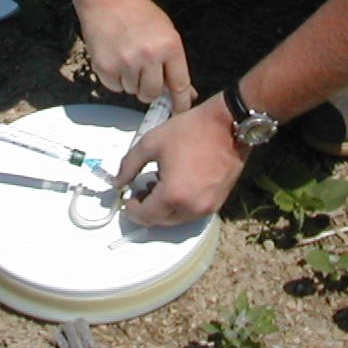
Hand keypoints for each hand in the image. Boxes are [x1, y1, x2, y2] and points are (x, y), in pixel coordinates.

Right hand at [77, 0, 194, 111]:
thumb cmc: (139, 13)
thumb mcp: (166, 33)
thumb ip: (175, 64)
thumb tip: (187, 92)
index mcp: (170, 47)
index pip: (180, 85)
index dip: (180, 102)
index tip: (180, 111)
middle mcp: (149, 57)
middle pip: (153, 93)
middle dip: (150, 89)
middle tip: (145, 73)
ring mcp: (126, 63)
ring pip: (133, 92)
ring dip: (132, 82)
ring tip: (128, 57)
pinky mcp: (105, 68)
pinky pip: (115, 88)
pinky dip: (116, 79)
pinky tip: (116, 58)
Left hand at [114, 98, 247, 226]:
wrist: (228, 125)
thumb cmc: (190, 131)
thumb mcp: (151, 143)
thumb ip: (129, 165)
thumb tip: (119, 182)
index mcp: (173, 195)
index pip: (145, 216)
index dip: (131, 209)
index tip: (128, 196)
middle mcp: (191, 208)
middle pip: (161, 221)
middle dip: (147, 208)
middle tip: (141, 188)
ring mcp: (207, 208)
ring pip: (177, 218)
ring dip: (164, 207)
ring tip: (159, 183)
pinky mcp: (219, 203)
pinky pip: (193, 211)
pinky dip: (181, 204)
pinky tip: (178, 183)